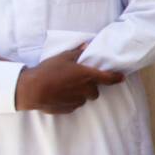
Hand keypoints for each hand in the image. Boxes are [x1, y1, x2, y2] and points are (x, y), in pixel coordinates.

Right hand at [0, 43, 124, 113]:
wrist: (32, 90)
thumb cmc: (48, 71)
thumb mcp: (63, 57)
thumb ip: (77, 52)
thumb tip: (86, 45)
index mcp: (87, 76)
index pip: (108, 78)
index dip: (116, 78)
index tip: (121, 77)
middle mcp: (85, 90)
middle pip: (95, 91)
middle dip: (90, 86)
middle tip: (78, 80)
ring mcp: (77, 101)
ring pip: (84, 98)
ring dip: (80, 94)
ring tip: (66, 87)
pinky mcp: (69, 109)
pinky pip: (74, 104)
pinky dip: (71, 100)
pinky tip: (59, 94)